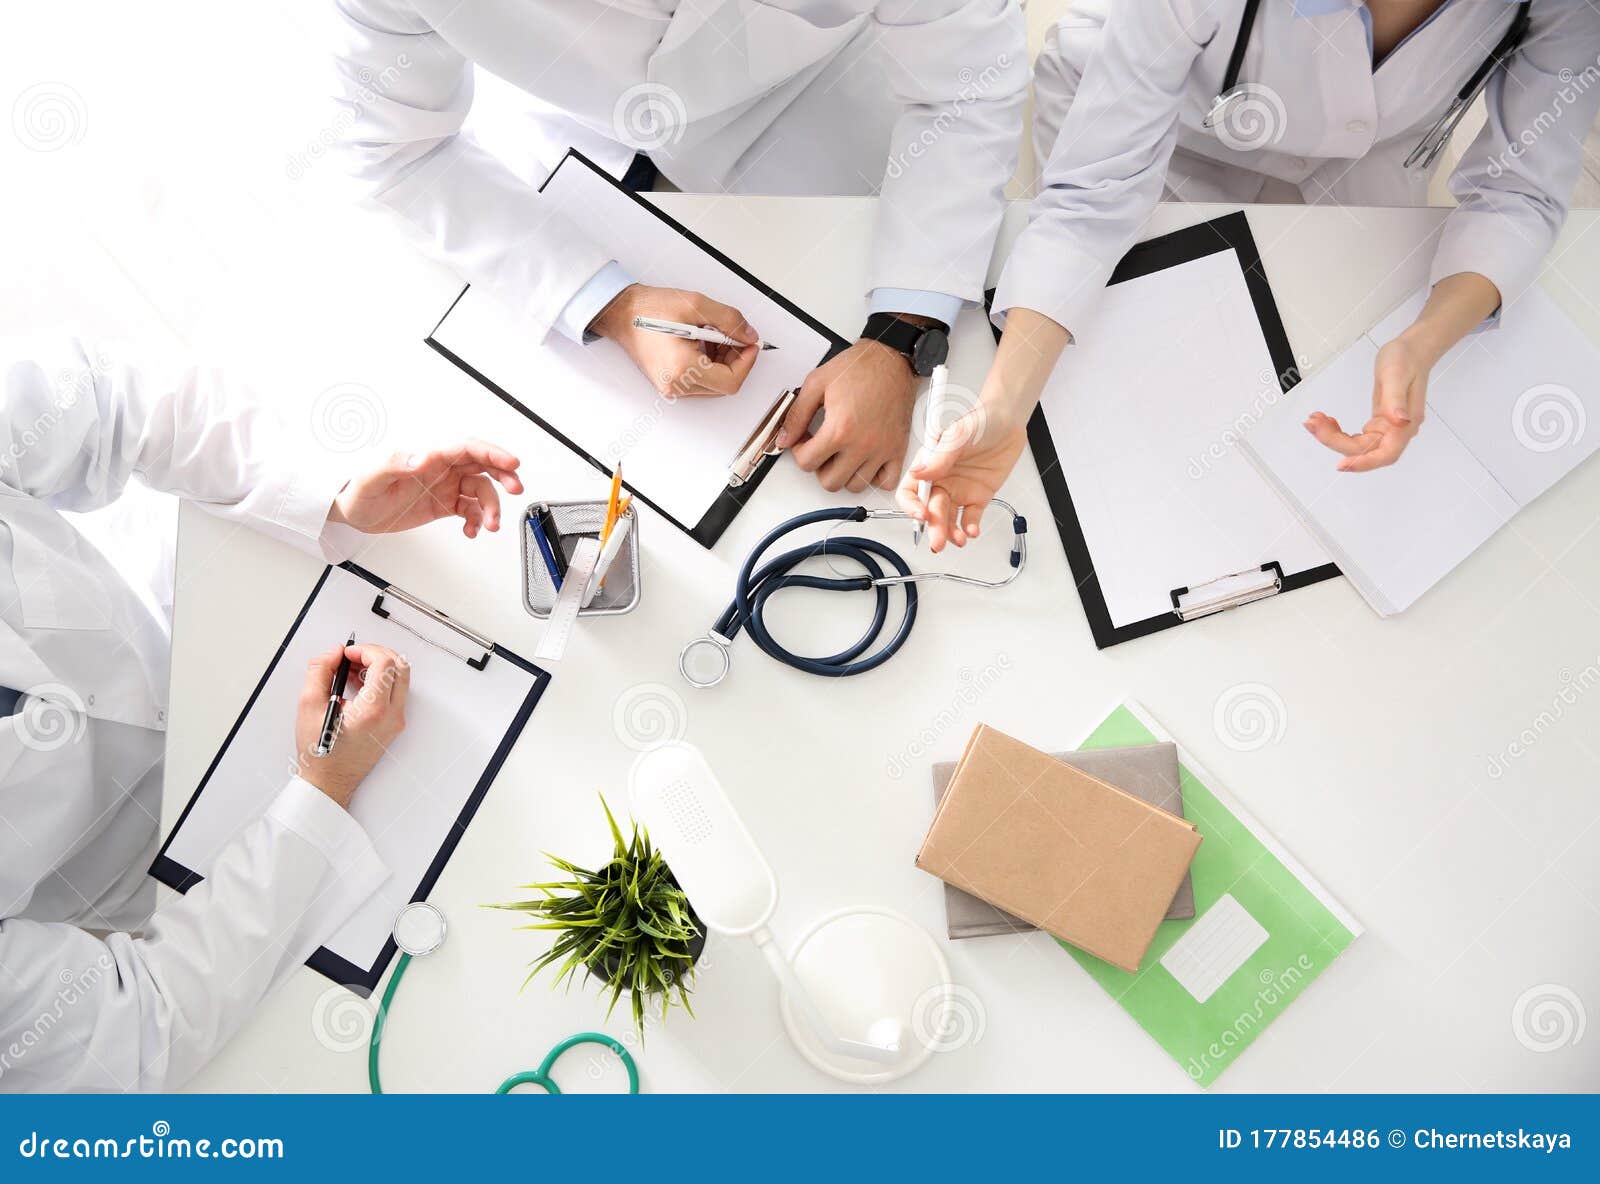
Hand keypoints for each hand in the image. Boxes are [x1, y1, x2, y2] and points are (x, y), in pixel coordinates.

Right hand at [294, 643, 408, 808]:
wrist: (329, 781)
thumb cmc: (320, 752)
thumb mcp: (309, 705)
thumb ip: (320, 671)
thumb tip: (333, 653)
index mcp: (374, 710)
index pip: (385, 664)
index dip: (366, 650)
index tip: (348, 653)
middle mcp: (392, 715)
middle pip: (399, 667)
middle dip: (375, 654)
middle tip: (352, 656)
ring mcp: (396, 721)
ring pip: (400, 678)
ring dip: (378, 666)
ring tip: (350, 670)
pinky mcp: (393, 724)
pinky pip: (395, 692)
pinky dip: (380, 681)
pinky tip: (356, 683)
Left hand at [331, 441, 523, 537]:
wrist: (352, 512)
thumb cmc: (357, 490)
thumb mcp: (372, 477)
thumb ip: (395, 464)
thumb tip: (421, 458)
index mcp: (429, 457)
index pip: (467, 448)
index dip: (492, 453)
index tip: (511, 463)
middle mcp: (441, 469)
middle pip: (482, 465)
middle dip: (503, 475)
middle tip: (516, 489)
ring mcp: (445, 486)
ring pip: (481, 491)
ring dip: (491, 507)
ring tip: (489, 525)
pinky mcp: (444, 504)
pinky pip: (469, 510)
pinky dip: (476, 521)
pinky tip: (471, 531)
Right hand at [591, 284, 760, 396]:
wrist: (621, 313)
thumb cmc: (649, 309)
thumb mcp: (696, 305)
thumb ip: (730, 320)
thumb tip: (749, 336)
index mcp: (682, 368)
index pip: (730, 380)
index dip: (747, 362)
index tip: (751, 344)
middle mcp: (675, 384)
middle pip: (724, 384)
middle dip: (735, 359)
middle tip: (733, 335)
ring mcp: (671, 387)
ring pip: (714, 384)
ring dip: (722, 361)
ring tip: (713, 335)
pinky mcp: (669, 384)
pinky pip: (701, 381)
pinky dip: (709, 363)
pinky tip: (703, 343)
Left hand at [778, 340, 914, 491]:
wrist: (890, 359)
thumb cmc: (860, 367)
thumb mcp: (816, 384)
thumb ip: (797, 415)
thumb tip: (785, 438)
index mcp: (840, 429)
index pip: (807, 463)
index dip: (798, 452)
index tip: (803, 442)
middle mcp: (862, 444)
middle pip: (830, 482)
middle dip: (819, 467)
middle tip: (820, 448)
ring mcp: (882, 450)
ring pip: (855, 486)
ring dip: (843, 474)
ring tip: (840, 454)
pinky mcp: (897, 449)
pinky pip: (886, 482)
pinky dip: (874, 478)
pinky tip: (865, 462)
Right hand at [896, 400, 1026, 551]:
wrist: (1008, 419)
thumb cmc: (980, 420)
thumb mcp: (957, 435)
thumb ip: (939, 457)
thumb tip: (918, 473)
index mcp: (929, 465)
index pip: (911, 491)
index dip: (912, 506)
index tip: (922, 515)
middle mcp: (941, 480)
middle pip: (930, 510)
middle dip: (934, 527)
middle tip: (937, 542)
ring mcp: (959, 490)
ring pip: (949, 518)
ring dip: (950, 532)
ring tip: (958, 540)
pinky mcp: (978, 496)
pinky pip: (971, 517)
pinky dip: (970, 527)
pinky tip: (971, 530)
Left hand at [1303, 336, 1428, 471]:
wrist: (1410, 352)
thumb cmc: (1406, 360)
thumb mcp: (1396, 375)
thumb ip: (1396, 399)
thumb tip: (1400, 421)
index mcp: (1405, 424)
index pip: (1386, 454)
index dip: (1364, 462)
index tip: (1342, 465)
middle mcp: (1397, 431)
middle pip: (1363, 450)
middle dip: (1335, 441)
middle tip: (1313, 425)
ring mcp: (1387, 429)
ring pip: (1356, 445)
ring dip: (1333, 437)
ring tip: (1315, 421)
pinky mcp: (1378, 424)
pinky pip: (1355, 437)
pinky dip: (1337, 432)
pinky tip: (1327, 421)